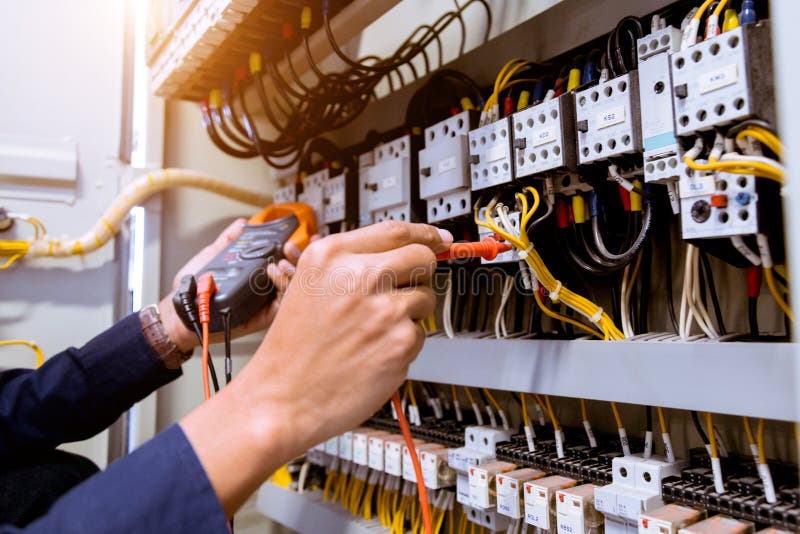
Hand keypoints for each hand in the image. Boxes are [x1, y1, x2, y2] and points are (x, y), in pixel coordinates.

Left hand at [157, 218, 304, 351]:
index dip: (294, 250)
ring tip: (280, 263)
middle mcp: (265, 290)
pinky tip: (275, 277)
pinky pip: (283, 306)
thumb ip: (228, 241)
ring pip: (293, 289)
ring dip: (292, 273)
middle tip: (289, 248)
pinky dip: (285, 290)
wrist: (182, 309)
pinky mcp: (263, 318)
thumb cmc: (195, 288)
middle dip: (297, 258)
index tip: (293, 238)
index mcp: (258, 276)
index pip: (284, 261)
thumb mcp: (213, 257)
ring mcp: (265, 304)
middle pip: (294, 274)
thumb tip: (242, 224)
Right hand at [180, 221, 452, 513]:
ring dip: (409, 314)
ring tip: (372, 332)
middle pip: (421, 257)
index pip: (395, 230)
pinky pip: (419, 334)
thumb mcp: (308, 286)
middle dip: (422, 273)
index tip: (438, 238)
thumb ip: (352, 264)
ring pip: (425, 298)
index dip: (423, 233)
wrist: (281, 398)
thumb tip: (403, 251)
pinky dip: (403, 345)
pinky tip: (373, 354)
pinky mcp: (399, 342)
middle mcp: (358, 277)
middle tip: (405, 290)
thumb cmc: (293, 350)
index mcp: (331, 256)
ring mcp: (382, 310)